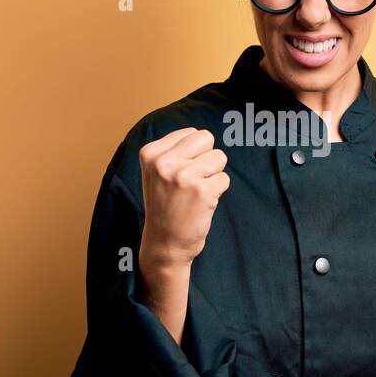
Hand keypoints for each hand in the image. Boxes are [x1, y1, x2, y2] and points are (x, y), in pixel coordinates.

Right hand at [137, 127, 229, 271]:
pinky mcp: (202, 191)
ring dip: (213, 175)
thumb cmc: (165, 206)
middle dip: (207, 158)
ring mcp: (183, 176)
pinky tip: (202, 203)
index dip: (193, 153)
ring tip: (195, 193)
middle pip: (207, 139)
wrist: (164, 244)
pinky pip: (224, 179)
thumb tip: (202, 135)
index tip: (180, 174)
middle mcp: (164, 162)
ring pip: (219, 157)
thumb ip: (174, 151)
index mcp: (150, 153)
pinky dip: (218, 191)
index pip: (191, 133)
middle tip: (192, 180)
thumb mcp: (156, 172)